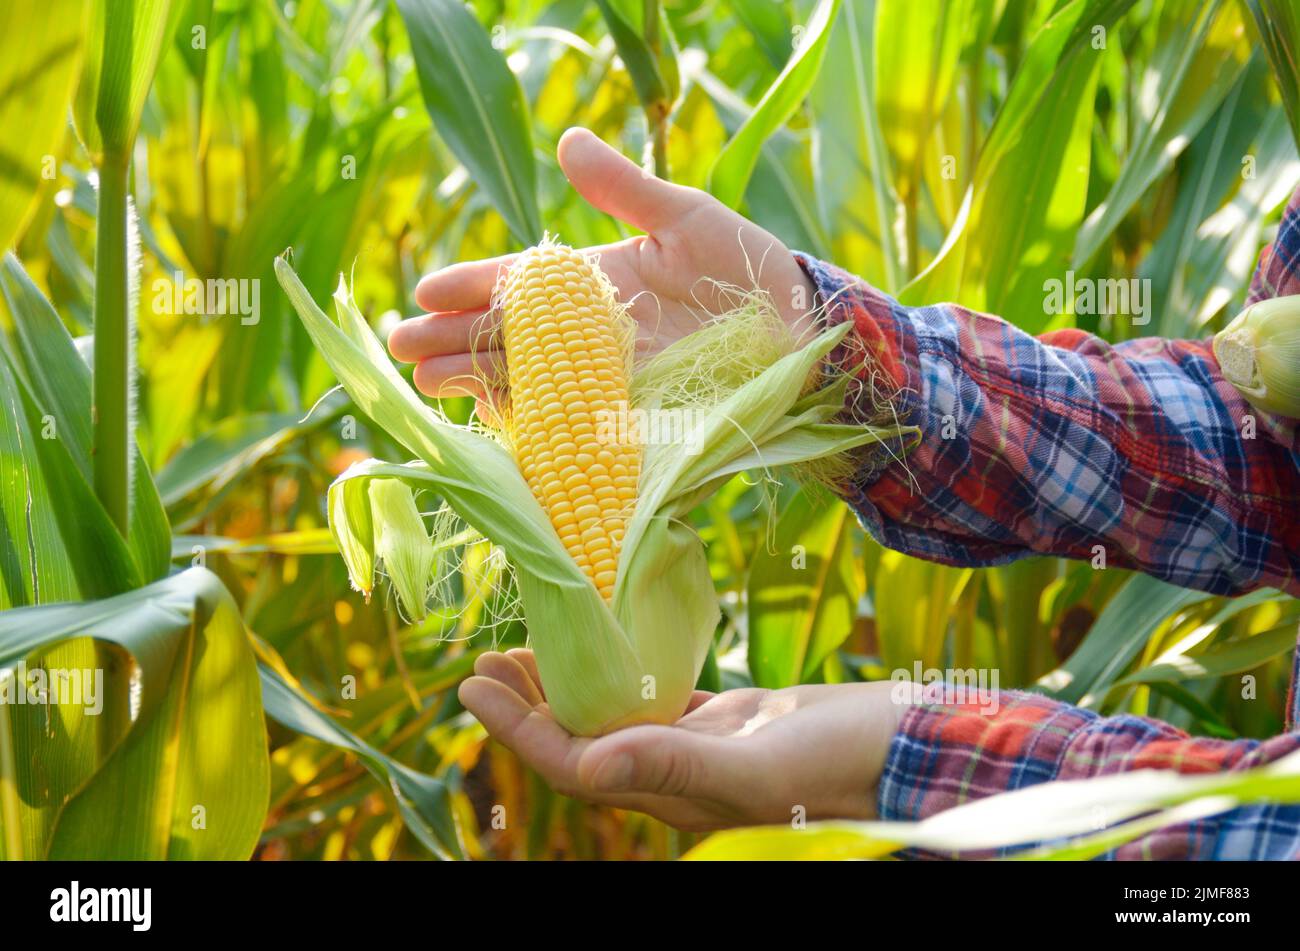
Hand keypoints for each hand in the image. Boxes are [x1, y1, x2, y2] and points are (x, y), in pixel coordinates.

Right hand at [389, 127, 817, 398]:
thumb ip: (623, 189)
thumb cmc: (745, 266)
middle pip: (505, 336)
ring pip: (524, 380)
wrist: (798, 331)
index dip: (471, 287)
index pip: (517, 283)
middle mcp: (588, 332)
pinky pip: (566, 422)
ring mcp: (604, 377)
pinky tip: (490, 419)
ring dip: (473, 381)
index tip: (426, 291)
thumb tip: (566, 142)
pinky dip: (527, 422)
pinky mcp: (626, 415)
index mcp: (592, 281)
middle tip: (400, 347)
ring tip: (425, 384)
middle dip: (450, 341)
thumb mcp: (683, 217)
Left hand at [458, 649, 906, 832]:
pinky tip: (608, 639)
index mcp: (668, 792)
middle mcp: (673, 772)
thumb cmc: (838, 764)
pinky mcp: (728, 719)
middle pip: (579, 739)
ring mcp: (700, 745)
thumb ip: (671, 765)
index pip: (570, 761)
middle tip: (485, 660)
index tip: (470, 686)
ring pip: (613, 715)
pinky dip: (623, 668)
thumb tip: (585, 770)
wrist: (905, 748)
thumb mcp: (752, 767)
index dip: (515, 728)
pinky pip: (657, 695)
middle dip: (527, 704)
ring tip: (528, 647)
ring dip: (567, 684)